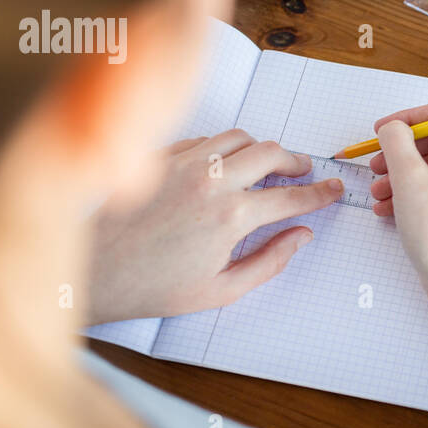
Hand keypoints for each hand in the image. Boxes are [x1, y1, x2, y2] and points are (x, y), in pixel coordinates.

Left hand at [85, 129, 342, 323]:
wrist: (93, 270)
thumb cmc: (152, 287)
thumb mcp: (222, 290)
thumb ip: (271, 261)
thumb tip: (301, 235)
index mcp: (231, 217)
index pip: (292, 197)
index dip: (320, 193)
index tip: (334, 190)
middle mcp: (210, 181)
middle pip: (272, 153)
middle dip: (296, 161)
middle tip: (303, 172)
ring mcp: (183, 163)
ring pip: (239, 137)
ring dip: (260, 148)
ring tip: (266, 165)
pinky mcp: (160, 157)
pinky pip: (203, 139)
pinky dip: (222, 148)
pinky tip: (223, 165)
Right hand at [368, 103, 427, 297]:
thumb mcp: (408, 178)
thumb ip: (396, 141)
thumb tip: (393, 127)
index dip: (404, 121)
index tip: (380, 131)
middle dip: (402, 155)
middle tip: (375, 167)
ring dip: (406, 176)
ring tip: (379, 194)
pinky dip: (421, 192)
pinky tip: (392, 208)